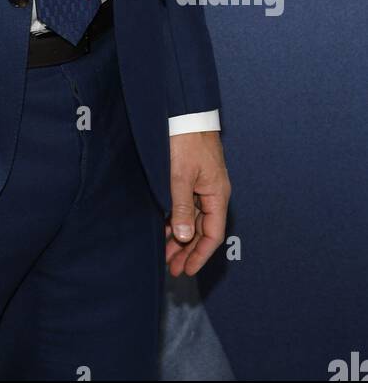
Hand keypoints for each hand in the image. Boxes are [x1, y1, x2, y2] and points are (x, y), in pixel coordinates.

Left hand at [165, 131, 230, 277]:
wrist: (184, 111)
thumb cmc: (184, 141)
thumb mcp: (180, 176)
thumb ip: (182, 207)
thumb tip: (185, 237)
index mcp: (217, 194)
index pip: (212, 235)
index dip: (199, 254)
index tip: (187, 270)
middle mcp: (213, 192)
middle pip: (203, 230)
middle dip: (188, 250)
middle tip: (173, 268)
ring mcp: (202, 185)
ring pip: (194, 219)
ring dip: (181, 237)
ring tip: (167, 254)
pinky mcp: (191, 177)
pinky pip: (187, 206)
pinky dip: (177, 220)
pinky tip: (166, 229)